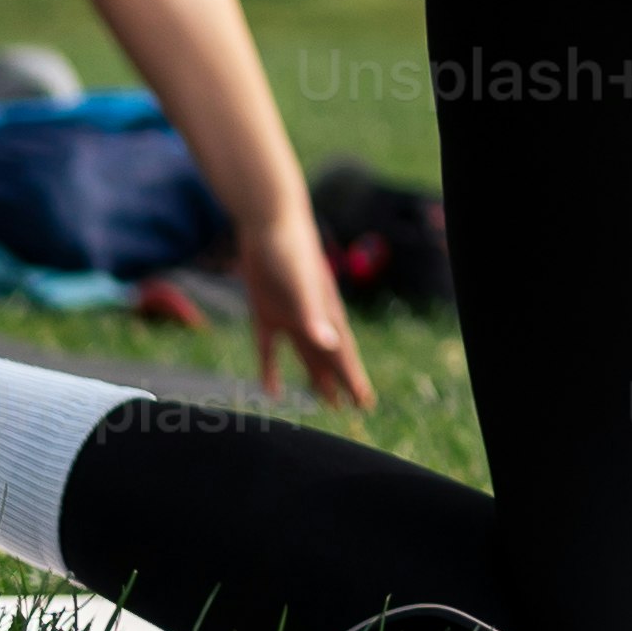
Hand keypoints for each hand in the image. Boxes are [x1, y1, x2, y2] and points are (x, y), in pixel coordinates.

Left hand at [243, 219, 371, 411]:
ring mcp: (289, 316)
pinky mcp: (265, 311)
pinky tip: (272, 390)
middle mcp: (311, 318)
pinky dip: (271, 369)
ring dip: (316, 377)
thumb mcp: (302, 284)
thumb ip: (314, 315)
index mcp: (325, 314)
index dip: (353, 379)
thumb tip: (331, 345)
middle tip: (354, 408)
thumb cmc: (291, 250)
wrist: (269, 222)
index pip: (342, 354)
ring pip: (306, 355)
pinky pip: (269, 348)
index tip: (366, 402)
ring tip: (327, 400)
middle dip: (342, 382)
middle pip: (329, 358)